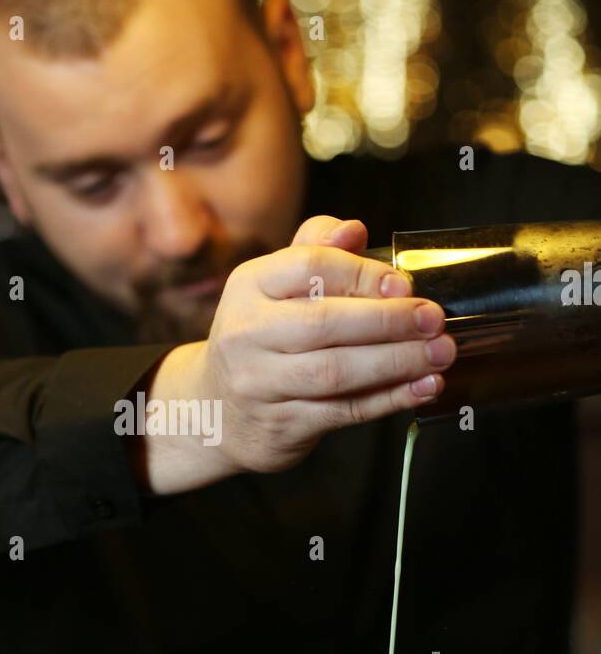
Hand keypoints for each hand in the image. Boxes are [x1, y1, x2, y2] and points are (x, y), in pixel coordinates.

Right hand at [143, 216, 454, 488]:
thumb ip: (315, 250)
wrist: (215, 407)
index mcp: (248, 286)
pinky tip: (421, 387)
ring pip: (337, 372)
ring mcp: (260, 384)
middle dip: (388, 320)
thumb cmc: (260, 338)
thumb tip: (353, 228)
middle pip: (324, 322)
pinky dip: (389, 399)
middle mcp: (247, 334)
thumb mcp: (274, 287)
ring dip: (397, 362)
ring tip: (439, 353)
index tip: (405, 284)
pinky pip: (344, 410)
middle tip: (434, 318)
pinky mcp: (281, 425)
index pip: (308, 266)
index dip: (362, 273)